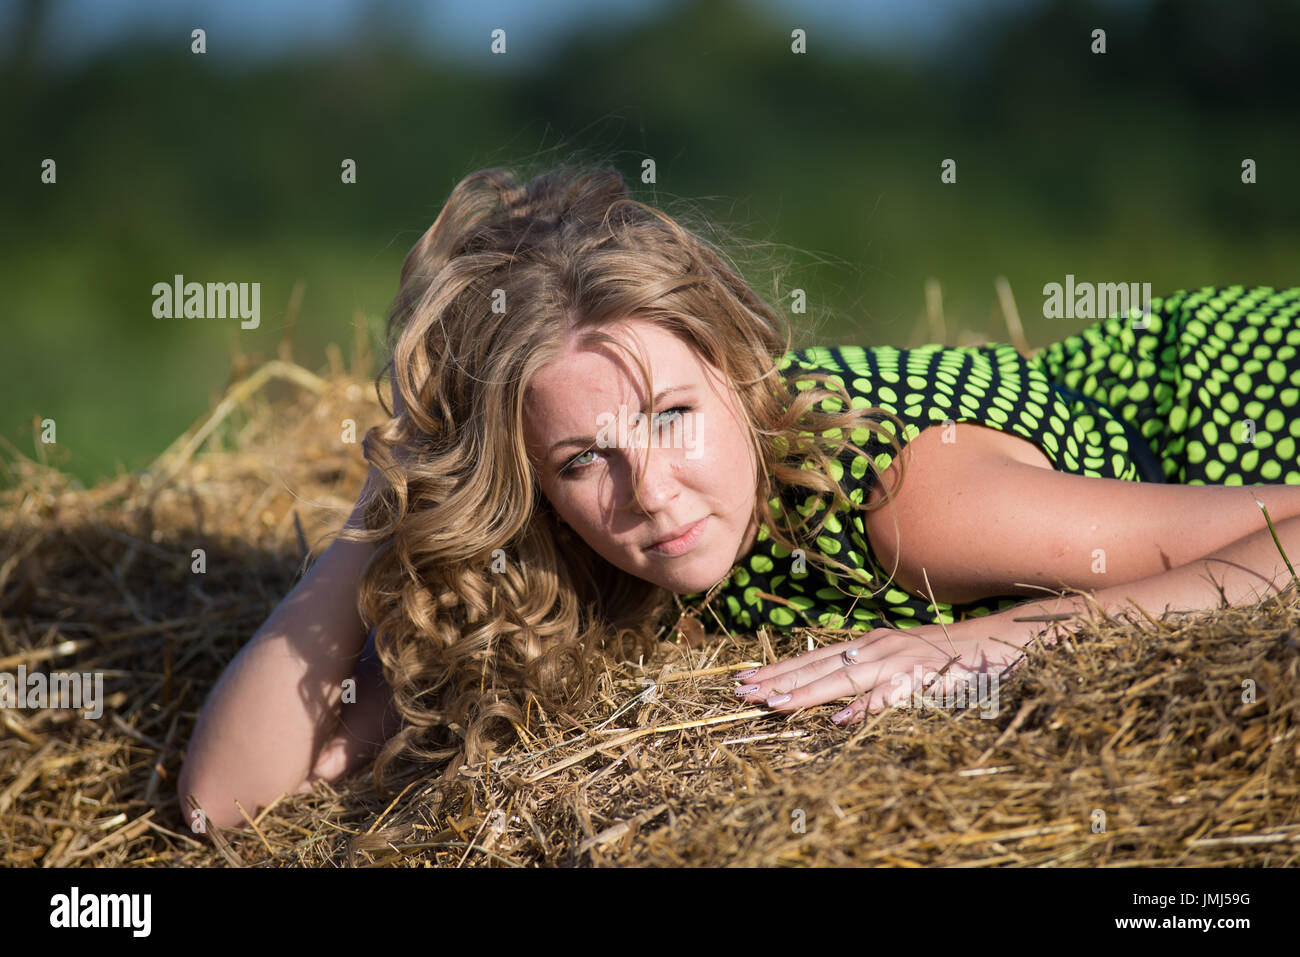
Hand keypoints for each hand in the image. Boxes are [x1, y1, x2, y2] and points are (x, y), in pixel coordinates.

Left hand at [732, 619, 1026, 725]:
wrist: (1000, 640)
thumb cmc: (947, 654)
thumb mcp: (901, 658)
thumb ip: (869, 672)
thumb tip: (836, 695)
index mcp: (869, 644)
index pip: (813, 657)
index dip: (778, 669)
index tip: (744, 681)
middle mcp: (878, 648)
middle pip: (818, 665)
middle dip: (777, 680)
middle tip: (741, 693)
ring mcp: (899, 662)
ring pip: (843, 680)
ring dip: (807, 693)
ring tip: (775, 705)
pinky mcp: (923, 679)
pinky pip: (888, 696)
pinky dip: (864, 707)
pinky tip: (840, 719)